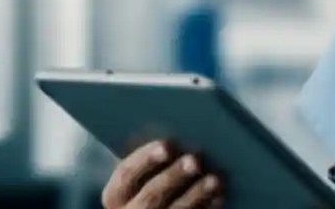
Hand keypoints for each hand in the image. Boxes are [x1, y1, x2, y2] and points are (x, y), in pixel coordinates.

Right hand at [101, 140, 225, 208]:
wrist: (151, 206)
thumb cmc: (150, 181)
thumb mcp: (142, 173)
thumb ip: (152, 159)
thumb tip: (181, 133)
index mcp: (116, 194)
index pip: (126, 174)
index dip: (146, 159)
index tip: (167, 145)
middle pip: (150, 195)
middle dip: (173, 177)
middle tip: (194, 160)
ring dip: (195, 195)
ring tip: (214, 179)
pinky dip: (205, 208)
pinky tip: (219, 196)